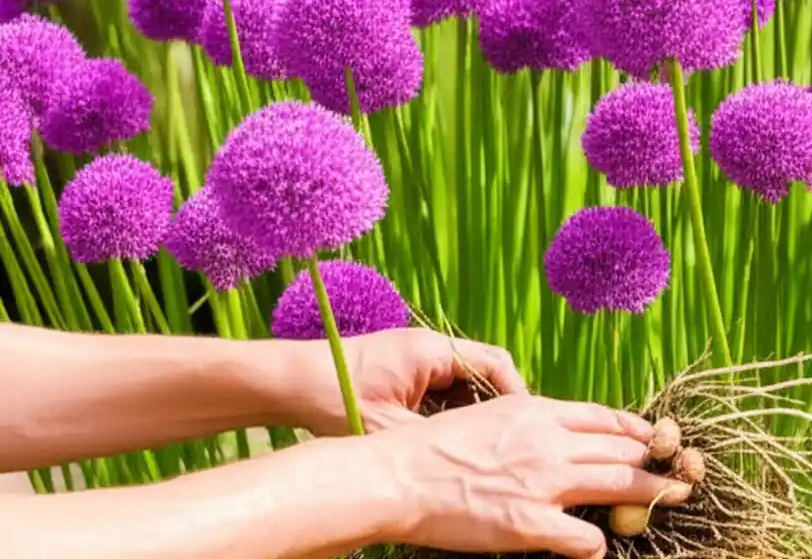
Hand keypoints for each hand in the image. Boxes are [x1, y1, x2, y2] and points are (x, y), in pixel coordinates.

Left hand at [295, 328, 527, 435]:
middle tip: (505, 445)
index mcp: (433, 351)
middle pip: (483, 374)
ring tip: (478, 449)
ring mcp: (417, 359)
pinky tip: (445, 443)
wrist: (286, 381)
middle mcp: (430, 348)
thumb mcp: (386, 427)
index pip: (495, 364)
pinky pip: (441, 391)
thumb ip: (432, 441)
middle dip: (496, 409)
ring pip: (462, 385)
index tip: (525, 428)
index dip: (517, 395)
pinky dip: (448, 414)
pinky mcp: (404, 372)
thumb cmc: (333, 396)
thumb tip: (469, 462)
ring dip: (471, 414)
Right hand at [367, 395, 690, 558]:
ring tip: (671, 498)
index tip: (655, 439)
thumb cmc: (437, 446)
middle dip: (656, 463)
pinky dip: (598, 543)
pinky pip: (584, 538)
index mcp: (537, 413)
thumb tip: (562, 434)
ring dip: (649, 494)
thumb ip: (532, 421)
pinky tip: (600, 545)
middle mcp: (549, 444)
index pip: (604, 419)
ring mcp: (543, 484)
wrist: (401, 475)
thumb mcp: (491, 415)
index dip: (636, 431)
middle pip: (620, 450)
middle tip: (682, 471)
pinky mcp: (531, 525)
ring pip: (617, 485)